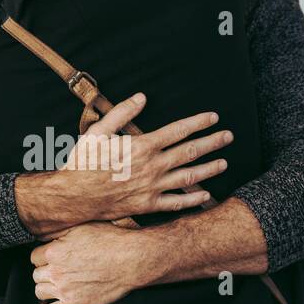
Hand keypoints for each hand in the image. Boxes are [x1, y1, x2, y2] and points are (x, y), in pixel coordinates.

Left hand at [30, 222, 148, 303]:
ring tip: (55, 285)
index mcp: (54, 251)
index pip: (34, 257)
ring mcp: (64, 290)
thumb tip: (48, 235)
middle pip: (36, 274)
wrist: (132, 260)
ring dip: (45, 287)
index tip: (53, 257)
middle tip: (57, 269)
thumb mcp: (83, 227)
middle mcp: (56, 271)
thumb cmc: (110, 240)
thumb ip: (61, 233)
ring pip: (39, 292)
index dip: (43, 256)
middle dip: (45, 271)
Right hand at [67, 93, 229, 222]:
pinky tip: (206, 195)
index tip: (214, 117)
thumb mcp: (98, 131)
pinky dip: (193, 199)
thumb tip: (142, 97)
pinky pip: (176, 203)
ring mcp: (152, 187)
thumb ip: (122, 113)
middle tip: (228, 136)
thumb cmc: (83, 162)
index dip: (199, 122)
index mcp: (142, 146)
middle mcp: (152, 166)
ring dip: (209, 169)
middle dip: (212, 142)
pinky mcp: (147, 205)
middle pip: (190, 151)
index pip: (178, 130)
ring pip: (188, 177)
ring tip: (224, 162)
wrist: (74, 196)